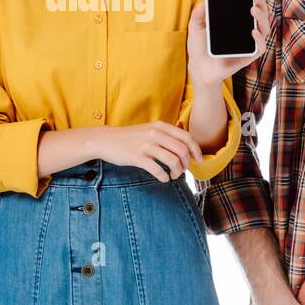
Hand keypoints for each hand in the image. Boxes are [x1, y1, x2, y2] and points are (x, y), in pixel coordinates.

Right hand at [88, 122, 203, 181]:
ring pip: (172, 161)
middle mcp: (155, 133)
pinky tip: (163, 178)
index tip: (199, 161)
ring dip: (176, 171)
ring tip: (173, 175)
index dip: (196, 150)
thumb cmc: (129, 137)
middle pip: (182, 150)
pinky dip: (164, 177)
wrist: (105, 140)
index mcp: (160, 126)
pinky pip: (157, 170)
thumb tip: (184, 149)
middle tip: (183, 170)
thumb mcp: (149, 130)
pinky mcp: (137, 157)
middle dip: (186, 163)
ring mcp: (146, 145)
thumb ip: (165, 136)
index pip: (186, 137)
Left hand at [187, 0, 270, 88]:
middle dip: (260, 2)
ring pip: (264, 27)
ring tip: (252, 9)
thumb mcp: (195, 27)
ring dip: (262, 17)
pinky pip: (260, 47)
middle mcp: (246, 29)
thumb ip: (197, 14)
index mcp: (237, 20)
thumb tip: (204, 2)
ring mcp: (250, 42)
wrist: (199, 68)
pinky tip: (253, 31)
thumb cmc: (199, 47)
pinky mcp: (250, 56)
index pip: (250, 4)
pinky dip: (259, 39)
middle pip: (260, 13)